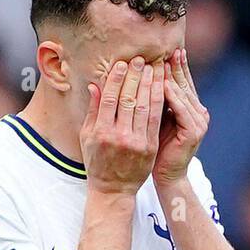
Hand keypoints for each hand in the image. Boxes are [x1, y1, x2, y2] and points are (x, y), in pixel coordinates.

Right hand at [80, 56, 164, 194]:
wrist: (113, 190)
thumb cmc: (97, 161)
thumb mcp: (87, 137)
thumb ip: (92, 111)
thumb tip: (95, 85)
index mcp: (100, 131)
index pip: (110, 98)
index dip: (117, 79)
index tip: (123, 64)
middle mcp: (119, 136)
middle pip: (129, 99)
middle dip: (136, 77)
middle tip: (141, 60)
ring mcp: (136, 142)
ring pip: (145, 107)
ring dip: (151, 85)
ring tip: (154, 69)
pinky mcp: (150, 147)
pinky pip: (156, 120)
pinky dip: (160, 102)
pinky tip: (162, 88)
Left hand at [154, 48, 209, 184]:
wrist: (166, 174)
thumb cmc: (156, 148)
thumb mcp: (154, 118)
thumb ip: (152, 100)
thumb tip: (138, 76)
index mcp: (190, 109)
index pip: (182, 83)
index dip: (175, 67)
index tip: (166, 50)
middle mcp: (198, 113)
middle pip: (185, 85)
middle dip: (176, 67)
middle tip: (169, 49)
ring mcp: (198, 122)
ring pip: (183, 94)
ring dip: (172, 78)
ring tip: (162, 62)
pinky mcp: (194, 132)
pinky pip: (182, 110)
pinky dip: (173, 97)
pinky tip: (163, 85)